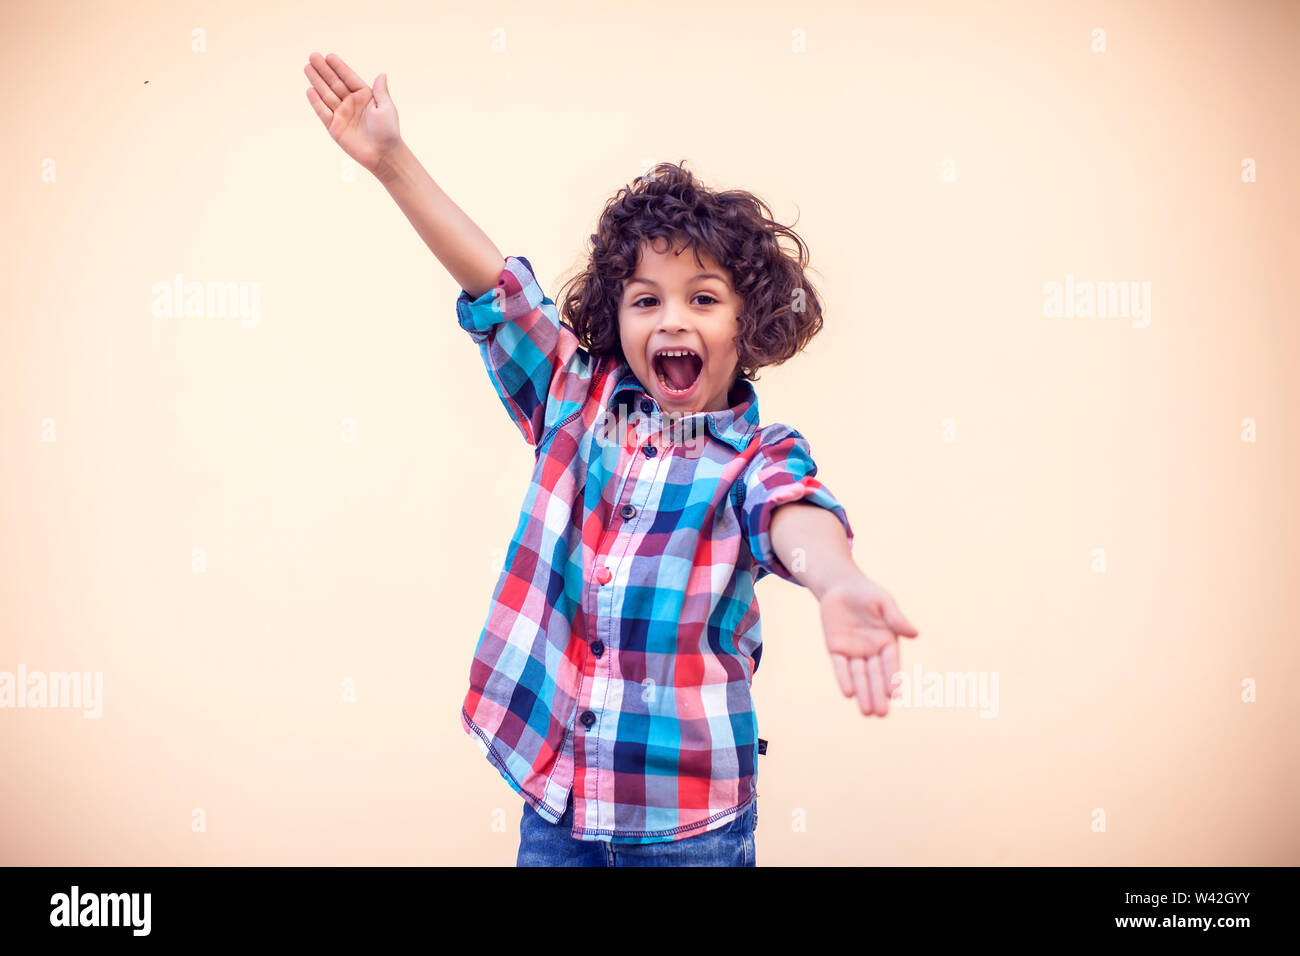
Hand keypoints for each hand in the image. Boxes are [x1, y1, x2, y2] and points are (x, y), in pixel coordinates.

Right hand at [303, 52, 400, 172]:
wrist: (383, 154)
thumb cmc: (388, 131)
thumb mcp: (386, 108)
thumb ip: (381, 91)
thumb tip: (382, 74)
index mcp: (364, 96)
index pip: (348, 78)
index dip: (338, 67)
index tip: (328, 56)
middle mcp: (351, 103)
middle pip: (334, 83)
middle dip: (323, 70)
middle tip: (313, 56)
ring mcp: (342, 114)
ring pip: (326, 94)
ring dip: (317, 81)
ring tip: (307, 67)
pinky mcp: (334, 127)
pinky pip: (323, 112)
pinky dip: (316, 101)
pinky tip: (310, 89)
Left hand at [818, 574, 918, 716]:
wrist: (841, 586)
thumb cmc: (868, 593)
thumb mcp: (883, 602)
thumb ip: (896, 618)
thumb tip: (915, 634)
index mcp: (888, 641)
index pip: (891, 663)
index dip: (893, 678)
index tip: (895, 694)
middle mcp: (872, 650)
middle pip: (875, 675)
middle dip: (878, 694)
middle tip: (881, 714)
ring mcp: (853, 651)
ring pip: (859, 675)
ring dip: (862, 693)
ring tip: (867, 712)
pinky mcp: (836, 648)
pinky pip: (840, 666)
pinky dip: (844, 678)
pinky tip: (848, 693)